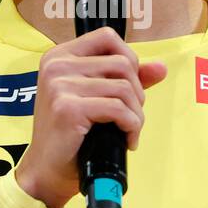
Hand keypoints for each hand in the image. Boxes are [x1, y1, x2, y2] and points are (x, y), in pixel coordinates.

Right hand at [14, 26, 167, 207]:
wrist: (46, 171)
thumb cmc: (70, 136)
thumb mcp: (95, 99)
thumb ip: (125, 79)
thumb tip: (160, 67)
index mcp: (60, 55)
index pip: (107, 37)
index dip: (129, 59)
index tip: (129, 86)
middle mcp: (57, 65)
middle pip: (122, 63)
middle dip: (137, 93)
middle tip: (131, 116)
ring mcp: (60, 85)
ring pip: (123, 88)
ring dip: (136, 113)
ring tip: (129, 130)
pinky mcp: (68, 108)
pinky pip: (118, 109)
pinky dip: (131, 126)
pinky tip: (127, 139)